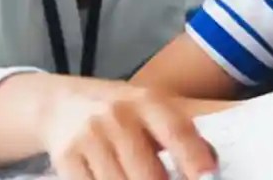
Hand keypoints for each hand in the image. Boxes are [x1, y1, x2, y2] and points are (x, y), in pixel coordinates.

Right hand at [39, 76, 219, 179]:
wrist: (61, 103)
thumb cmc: (119, 111)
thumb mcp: (152, 109)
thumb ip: (182, 133)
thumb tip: (211, 164)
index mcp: (147, 102)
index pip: (176, 132)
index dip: (194, 159)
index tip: (208, 178)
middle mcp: (117, 116)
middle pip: (149, 174)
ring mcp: (90, 138)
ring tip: (139, 178)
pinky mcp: (66, 158)